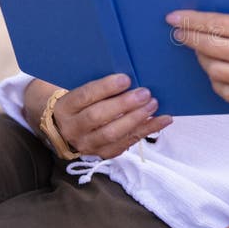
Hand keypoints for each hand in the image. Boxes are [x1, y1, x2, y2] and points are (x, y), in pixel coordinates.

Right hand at [37, 74, 171, 158]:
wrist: (67, 128)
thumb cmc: (81, 103)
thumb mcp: (81, 90)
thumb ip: (99, 85)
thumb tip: (129, 74)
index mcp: (65, 107)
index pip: (85, 96)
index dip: (106, 87)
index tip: (126, 79)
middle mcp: (73, 128)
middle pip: (97, 117)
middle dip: (124, 104)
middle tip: (145, 93)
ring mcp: (87, 144)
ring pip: (112, 134)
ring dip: (136, 119)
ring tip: (154, 105)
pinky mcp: (103, 154)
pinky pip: (127, 143)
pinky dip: (147, 130)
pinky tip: (163, 119)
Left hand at [165, 10, 228, 107]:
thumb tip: (220, 20)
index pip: (218, 24)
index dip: (192, 20)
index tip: (174, 18)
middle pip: (210, 47)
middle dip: (189, 39)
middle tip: (178, 34)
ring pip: (214, 70)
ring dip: (202, 60)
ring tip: (200, 53)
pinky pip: (227, 92)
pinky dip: (217, 81)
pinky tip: (216, 72)